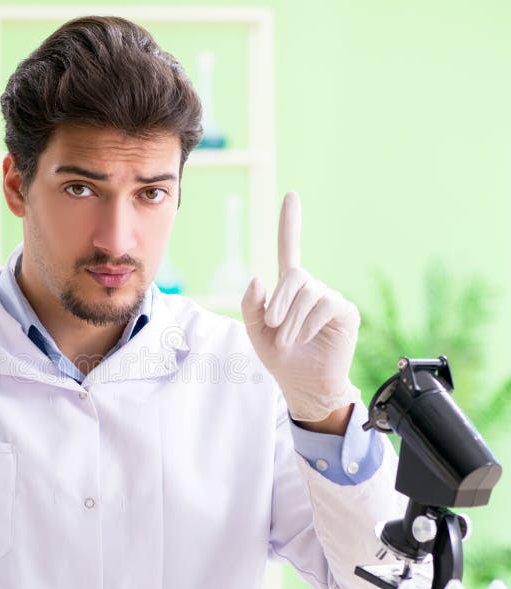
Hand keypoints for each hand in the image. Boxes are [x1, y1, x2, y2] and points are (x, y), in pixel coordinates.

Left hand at [241, 192, 360, 421]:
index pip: (290, 249)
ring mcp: (330, 298)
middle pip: (294, 276)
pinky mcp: (345, 311)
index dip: (290, 223)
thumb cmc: (280, 356)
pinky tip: (306, 339)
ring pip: (307, 294)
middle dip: (279, 304)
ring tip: (288, 342)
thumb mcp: (256, 332)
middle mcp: (311, 288)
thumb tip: (259, 277)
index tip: (291, 196)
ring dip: (290, 322)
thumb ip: (251, 305)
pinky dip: (307, 325)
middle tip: (273, 329)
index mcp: (288, 289)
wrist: (302, 384)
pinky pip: (323, 306)